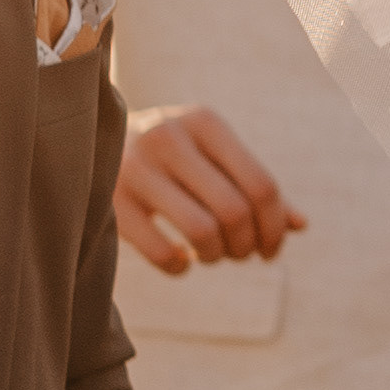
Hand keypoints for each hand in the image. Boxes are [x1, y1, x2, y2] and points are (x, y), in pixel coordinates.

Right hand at [118, 102, 305, 273]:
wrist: (89, 142)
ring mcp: (135, 167)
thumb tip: (301, 225)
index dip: (274, 228)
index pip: (261, 185)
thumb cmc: (171, 156)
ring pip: (202, 231)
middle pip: (235, 210)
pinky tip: (180, 261)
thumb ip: (254, 187)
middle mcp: (169, 137)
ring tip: (211, 255)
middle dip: (245, 245)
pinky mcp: (110, 201)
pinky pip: (161, 251)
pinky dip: (179, 267)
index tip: (270, 250)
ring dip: (215, 255)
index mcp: (204, 122)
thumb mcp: (212, 157)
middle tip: (239, 254)